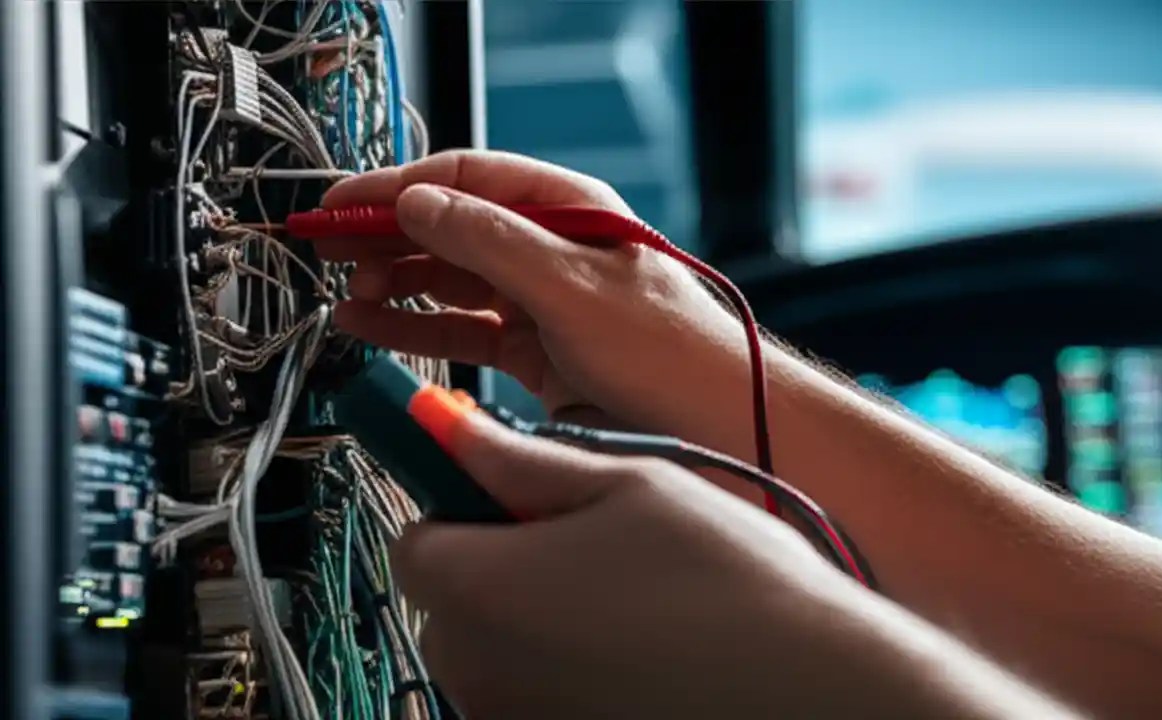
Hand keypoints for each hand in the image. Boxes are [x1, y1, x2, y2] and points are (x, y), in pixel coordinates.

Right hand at [320, 150, 759, 448]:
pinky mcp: (534, 352)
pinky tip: (373, 325)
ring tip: (344, 292)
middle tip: (324, 247)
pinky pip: (461, 329)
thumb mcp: (573, 287)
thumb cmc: (670, 350)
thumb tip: (418, 204)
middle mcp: (548, 249)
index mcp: (566, 210)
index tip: (341, 204)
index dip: (398, 187)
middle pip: (449, 227)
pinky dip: (415, 327)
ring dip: (393, 283)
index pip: (466, 178)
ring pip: (448, 281)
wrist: (717, 425)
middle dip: (386, 234)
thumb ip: (491, 243)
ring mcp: (539, 301)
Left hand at [391, 409, 867, 718]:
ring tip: (632, 595)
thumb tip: (450, 428)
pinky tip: (641, 648)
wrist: (813, 690)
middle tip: (594, 540)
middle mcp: (475, 670)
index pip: (417, 537)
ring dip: (538, 616)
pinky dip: (567, 669)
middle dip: (502, 562)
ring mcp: (511, 718)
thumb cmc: (730, 583)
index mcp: (477, 588)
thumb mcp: (627, 485)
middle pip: (451, 599)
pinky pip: (534, 693)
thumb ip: (520, 459)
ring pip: (497, 649)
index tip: (511, 491)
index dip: (464, 504)